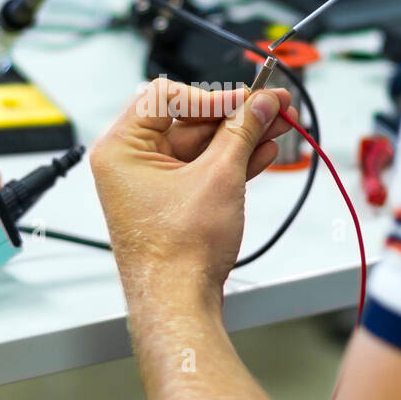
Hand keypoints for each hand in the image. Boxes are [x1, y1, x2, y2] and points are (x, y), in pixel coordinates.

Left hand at [90, 78, 293, 314]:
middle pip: (188, 119)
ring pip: (202, 145)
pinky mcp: (173, 202)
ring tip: (280, 124)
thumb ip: (242, 131)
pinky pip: (204, 169)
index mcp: (121, 149)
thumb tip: (260, 104)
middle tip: (274, 105)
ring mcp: (152, 184)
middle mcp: (130, 163)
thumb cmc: (176, 254)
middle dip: (236, 114)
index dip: (211, 96)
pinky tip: (264, 149)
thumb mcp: (218, 177)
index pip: (165, 97)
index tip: (247, 99)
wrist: (179, 304)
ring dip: (242, 135)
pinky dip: (234, 160)